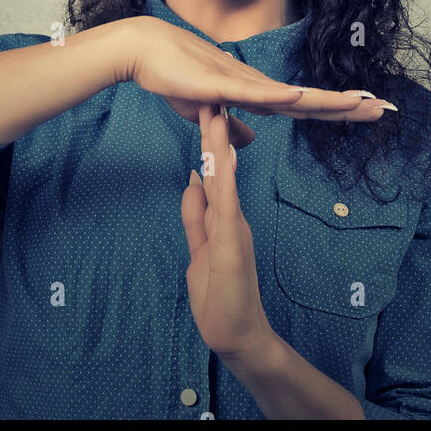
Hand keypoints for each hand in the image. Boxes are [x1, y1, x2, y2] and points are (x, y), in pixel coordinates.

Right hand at [118, 16, 393, 148]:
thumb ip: (232, 127)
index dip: (338, 110)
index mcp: (259, 96)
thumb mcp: (209, 115)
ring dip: (325, 101)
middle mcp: (259, 88)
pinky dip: (277, 96)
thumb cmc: (176, 79)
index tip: (369, 111)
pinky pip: (253, 93)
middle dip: (349, 105)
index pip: (307, 107)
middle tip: (386, 109)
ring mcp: (243, 83)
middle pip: (312, 101)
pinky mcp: (220, 83)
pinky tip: (299, 98)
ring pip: (292, 96)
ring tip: (359, 103)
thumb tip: (253, 140)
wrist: (147, 52)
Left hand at [180, 102, 274, 364]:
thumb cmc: (220, 298)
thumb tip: (191, 182)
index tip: (204, 110)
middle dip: (214, 132)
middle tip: (212, 95)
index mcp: (223, 216)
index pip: (213, 172)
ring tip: (216, 112)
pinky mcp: (234, 241)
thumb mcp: (199, 249)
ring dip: (219, 146)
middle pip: (220, 167)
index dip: (207, 142)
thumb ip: (195, 217)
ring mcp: (234, 226)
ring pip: (224, 178)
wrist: (239, 336)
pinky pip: (227, 203)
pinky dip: (223, 178)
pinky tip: (221, 156)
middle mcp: (232, 215)